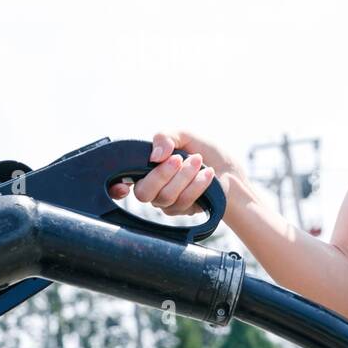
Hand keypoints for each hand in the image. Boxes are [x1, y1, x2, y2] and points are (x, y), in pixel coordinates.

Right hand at [107, 130, 244, 216]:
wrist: (232, 171)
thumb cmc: (208, 153)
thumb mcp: (186, 136)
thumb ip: (166, 137)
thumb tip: (155, 154)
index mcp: (149, 168)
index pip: (123, 181)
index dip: (116, 188)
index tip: (123, 186)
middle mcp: (154, 188)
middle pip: (144, 192)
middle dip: (162, 174)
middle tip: (180, 158)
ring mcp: (167, 202)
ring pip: (165, 197)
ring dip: (184, 177)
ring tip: (198, 161)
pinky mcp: (183, 211)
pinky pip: (183, 202)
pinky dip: (196, 185)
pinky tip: (207, 174)